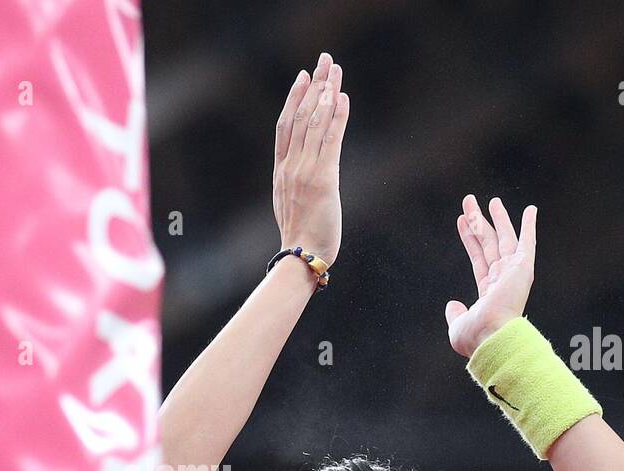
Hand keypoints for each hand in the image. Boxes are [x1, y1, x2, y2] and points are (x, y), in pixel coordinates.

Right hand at [273, 52, 347, 269]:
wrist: (301, 256)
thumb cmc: (300, 236)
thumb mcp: (290, 203)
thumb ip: (295, 182)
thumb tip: (303, 172)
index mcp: (281, 171)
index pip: (285, 126)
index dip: (294, 98)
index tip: (303, 77)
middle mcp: (290, 166)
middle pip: (301, 116)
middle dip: (313, 86)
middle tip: (324, 61)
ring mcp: (304, 171)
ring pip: (314, 123)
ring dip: (327, 93)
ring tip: (335, 71)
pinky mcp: (322, 179)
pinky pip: (330, 141)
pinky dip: (336, 117)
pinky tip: (342, 98)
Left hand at [445, 195, 536, 357]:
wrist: (490, 337)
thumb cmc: (475, 337)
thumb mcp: (457, 325)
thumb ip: (455, 313)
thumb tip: (452, 305)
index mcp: (490, 291)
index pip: (478, 257)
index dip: (469, 238)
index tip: (461, 221)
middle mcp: (503, 279)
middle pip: (489, 243)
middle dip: (478, 222)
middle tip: (470, 202)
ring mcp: (513, 272)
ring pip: (503, 239)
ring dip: (496, 218)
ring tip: (490, 200)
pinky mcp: (523, 268)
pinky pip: (527, 242)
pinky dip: (529, 226)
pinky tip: (530, 210)